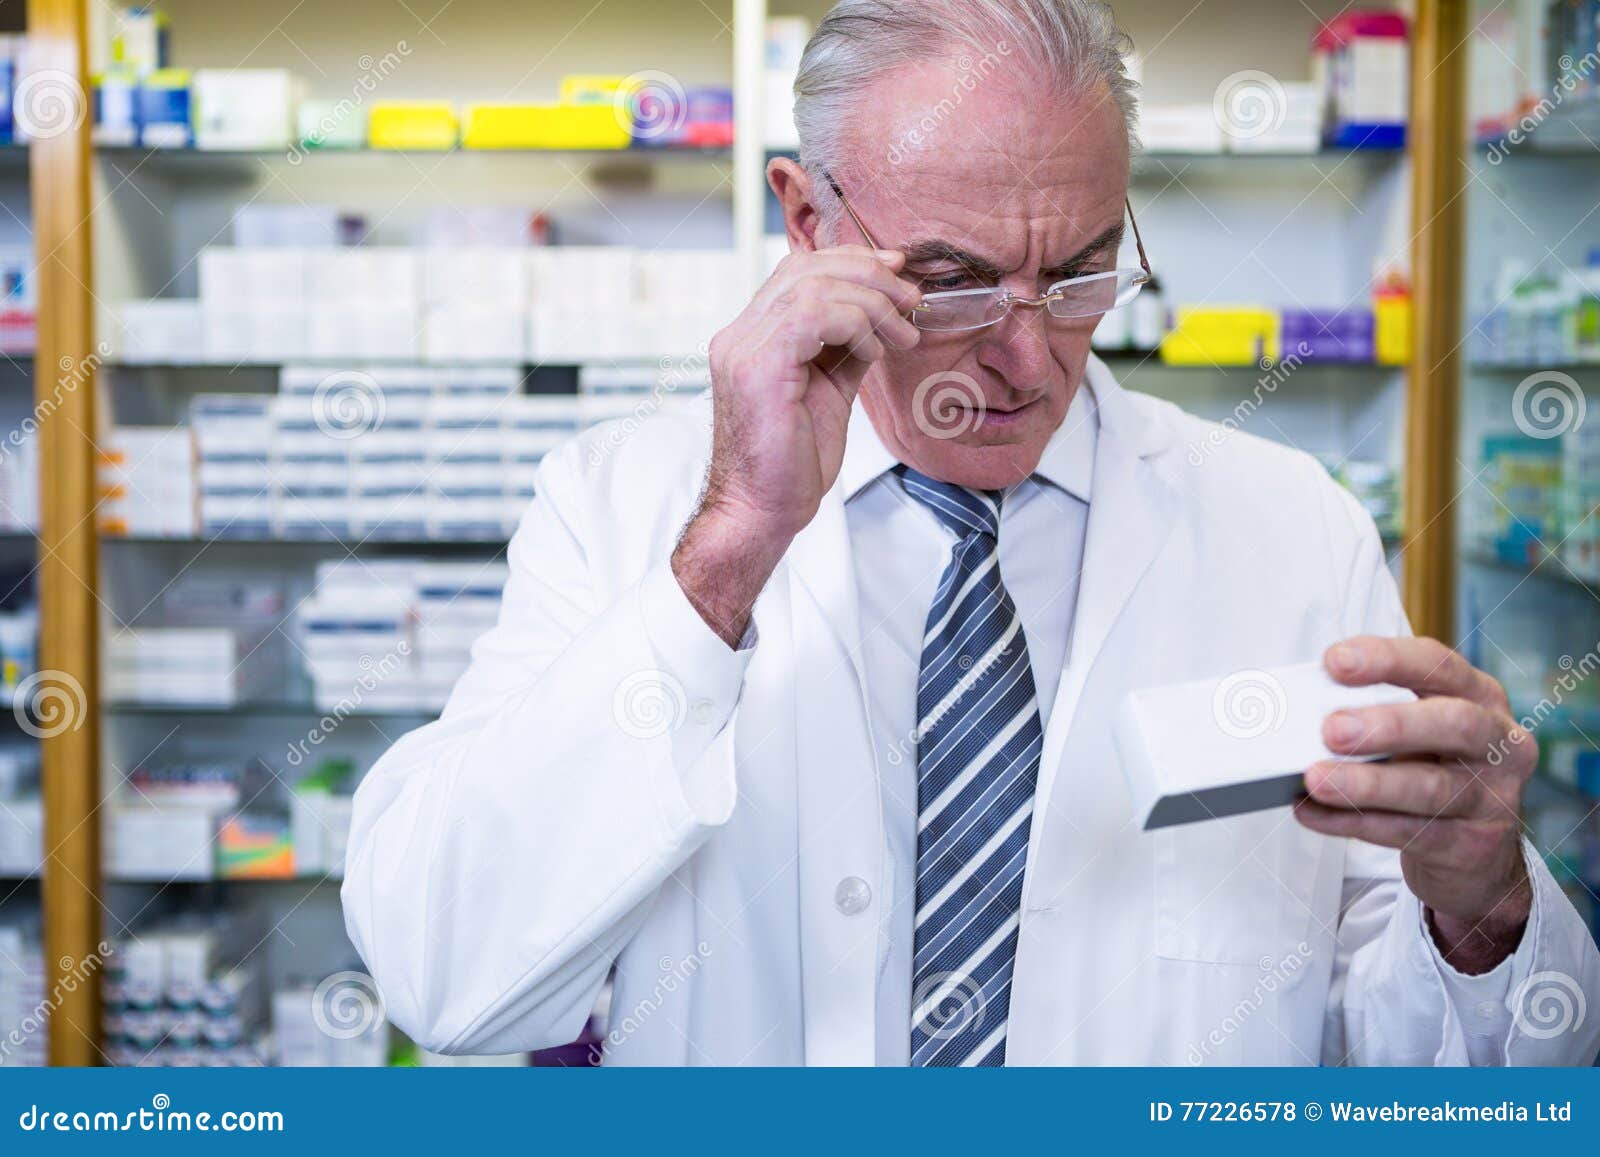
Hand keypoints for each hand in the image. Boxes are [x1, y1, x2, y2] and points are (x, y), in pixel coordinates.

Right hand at [673, 246, 922, 645]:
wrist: (763, 511)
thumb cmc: (791, 463)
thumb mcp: (829, 391)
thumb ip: (846, 349)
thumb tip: (884, 317)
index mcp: (751, 337)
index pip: (797, 270)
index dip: (850, 261)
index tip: (896, 272)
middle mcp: (740, 335)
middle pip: (806, 268)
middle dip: (869, 276)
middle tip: (910, 300)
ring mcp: (743, 349)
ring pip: (813, 286)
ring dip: (871, 303)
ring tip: (901, 334)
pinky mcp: (757, 367)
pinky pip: (813, 317)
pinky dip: (854, 325)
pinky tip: (873, 351)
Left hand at [1295, 636, 1533, 972]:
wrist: (1476, 856)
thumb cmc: (1433, 772)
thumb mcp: (1418, 733)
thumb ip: (1373, 712)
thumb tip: (1298, 708)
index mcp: (1479, 697)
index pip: (1438, 665)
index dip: (1387, 659)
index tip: (1334, 661)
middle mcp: (1497, 743)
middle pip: (1453, 724)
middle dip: (1390, 724)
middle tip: (1332, 729)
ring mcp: (1491, 798)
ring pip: (1428, 789)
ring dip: (1365, 783)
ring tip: (1314, 779)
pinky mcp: (1471, 847)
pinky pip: (1407, 833)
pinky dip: (1352, 822)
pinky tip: (1313, 812)